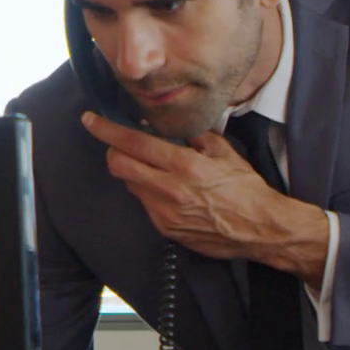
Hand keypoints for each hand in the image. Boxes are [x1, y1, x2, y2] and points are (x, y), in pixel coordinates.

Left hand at [82, 111, 331, 283]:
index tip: (90, 120)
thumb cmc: (245, 188)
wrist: (259, 229)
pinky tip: (169, 190)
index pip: (133, 143)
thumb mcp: (224, 152)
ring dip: (134, 171)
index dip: (107, 130)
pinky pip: (146, 204)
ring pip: (130, 184)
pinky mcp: (166, 229)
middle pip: (118, 166)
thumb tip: (168, 125)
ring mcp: (164, 213)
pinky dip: (149, 192)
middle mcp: (169, 190)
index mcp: (184, 165)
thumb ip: (193, 136)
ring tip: (155, 167)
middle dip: (113, 151)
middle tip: (120, 144)